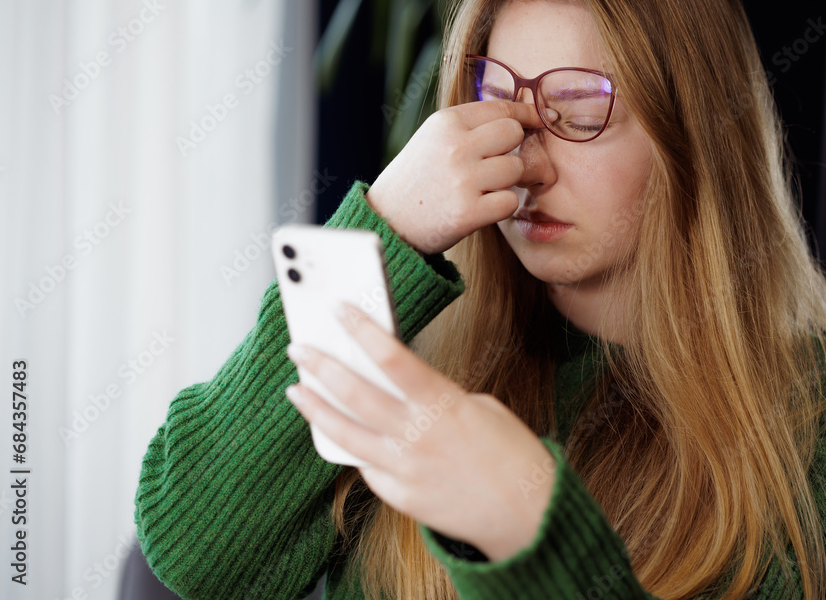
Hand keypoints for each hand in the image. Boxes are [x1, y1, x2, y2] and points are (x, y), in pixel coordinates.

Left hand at [284, 301, 555, 561]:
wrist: (528, 514)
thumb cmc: (512, 455)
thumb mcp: (480, 407)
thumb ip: (436, 396)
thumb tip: (401, 386)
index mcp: (442, 405)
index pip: (391, 357)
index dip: (361, 330)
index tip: (339, 310)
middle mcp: (416, 436)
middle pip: (355, 393)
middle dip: (321, 366)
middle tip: (299, 348)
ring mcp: (404, 469)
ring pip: (345, 434)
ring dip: (316, 408)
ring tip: (297, 390)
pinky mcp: (400, 496)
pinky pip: (367, 468)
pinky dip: (353, 448)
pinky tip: (341, 434)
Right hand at [366, 100, 543, 254]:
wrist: (386, 221)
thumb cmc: (417, 179)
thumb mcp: (433, 138)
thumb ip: (470, 126)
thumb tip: (519, 116)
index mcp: (446, 122)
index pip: (501, 108)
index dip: (526, 114)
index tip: (538, 120)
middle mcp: (455, 146)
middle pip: (513, 133)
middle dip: (514, 147)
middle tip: (499, 162)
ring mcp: (462, 180)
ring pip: (515, 168)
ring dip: (506, 181)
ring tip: (483, 188)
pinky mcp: (468, 213)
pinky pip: (510, 202)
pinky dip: (501, 206)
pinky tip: (482, 207)